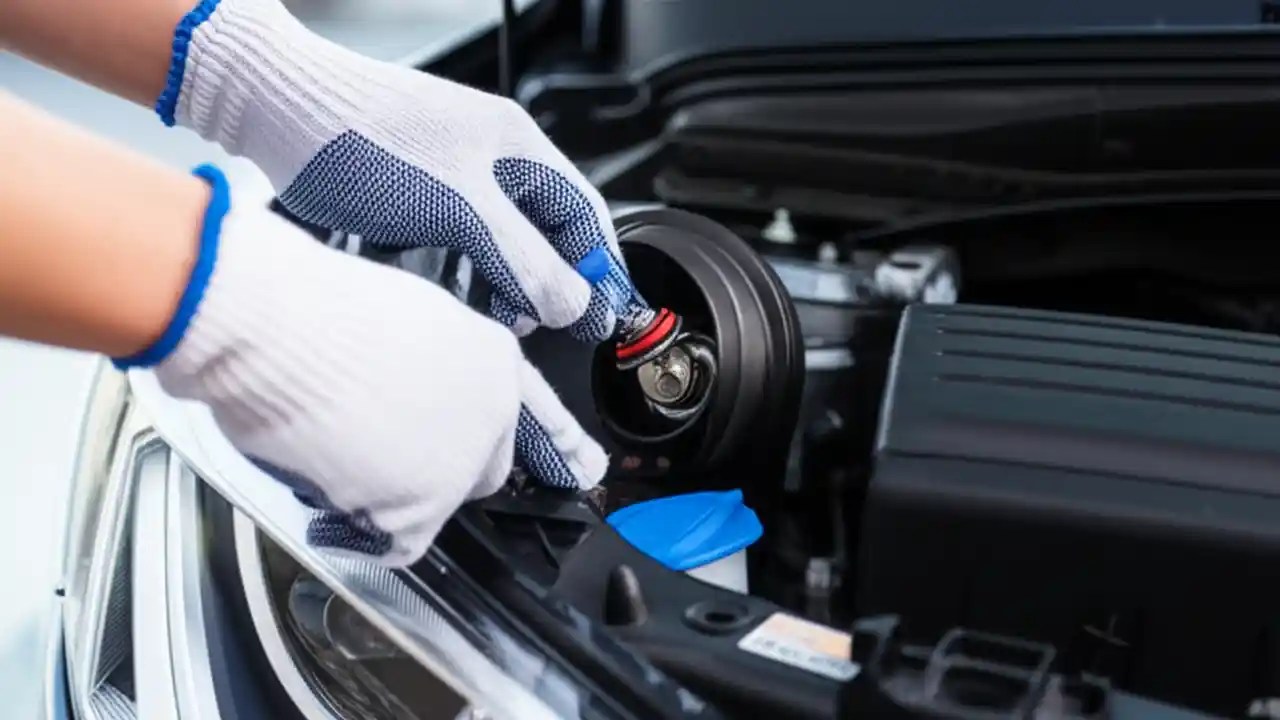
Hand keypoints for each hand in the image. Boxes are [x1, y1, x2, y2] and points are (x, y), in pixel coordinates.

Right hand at [155, 186, 605, 565]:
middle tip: (380, 453)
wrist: (283, 324)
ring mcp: (463, 460)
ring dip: (384, 492)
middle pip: (483, 471)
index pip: (539, 416)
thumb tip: (417, 399)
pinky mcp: (425, 502)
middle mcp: (494, 411)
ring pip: (431, 506)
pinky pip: (396, 541)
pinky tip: (334, 476)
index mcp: (494, 358)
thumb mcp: (404, 321)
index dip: (555, 445)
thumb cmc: (314, 309)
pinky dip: (361, 525)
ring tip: (335, 442)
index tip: (581, 469)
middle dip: (437, 472)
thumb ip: (435, 368)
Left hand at [161, 0, 645, 342]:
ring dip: (508, 283)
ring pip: (501, 241)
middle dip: (552, 283)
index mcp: (517, 147)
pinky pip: (459, 242)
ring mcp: (449, 175)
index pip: (584, 214)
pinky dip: (465, 274)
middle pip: (545, 231)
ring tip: (504, 319)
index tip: (605, 317)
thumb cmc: (361, 137)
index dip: (601, 269)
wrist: (274, 108)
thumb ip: (523, 258)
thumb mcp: (459, 209)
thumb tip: (573, 302)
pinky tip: (454, 296)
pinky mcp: (410, 194)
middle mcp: (489, 158)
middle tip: (547, 325)